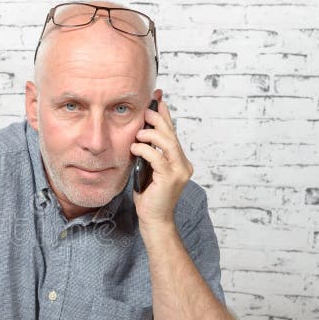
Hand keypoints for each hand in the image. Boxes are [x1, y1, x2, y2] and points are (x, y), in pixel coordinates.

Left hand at [130, 98, 193, 231]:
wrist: (154, 219)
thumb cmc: (149, 196)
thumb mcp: (148, 170)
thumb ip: (149, 154)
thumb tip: (140, 134)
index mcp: (179, 161)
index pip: (172, 133)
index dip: (166, 116)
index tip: (158, 100)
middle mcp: (183, 164)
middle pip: (172, 135)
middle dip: (159, 119)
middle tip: (146, 110)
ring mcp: (179, 171)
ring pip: (168, 143)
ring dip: (152, 133)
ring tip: (139, 131)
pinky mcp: (170, 179)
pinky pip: (158, 158)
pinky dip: (145, 150)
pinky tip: (135, 147)